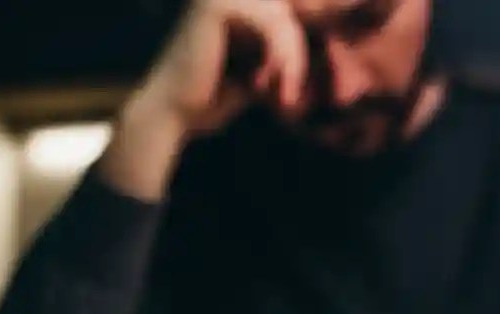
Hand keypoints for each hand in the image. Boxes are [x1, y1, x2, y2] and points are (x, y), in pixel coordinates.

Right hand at [99, 0, 308, 199]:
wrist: (172, 116)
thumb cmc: (213, 99)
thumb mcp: (260, 71)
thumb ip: (282, 54)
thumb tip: (327, 45)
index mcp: (234, 4)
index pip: (288, 16)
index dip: (299, 51)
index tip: (294, 90)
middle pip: (290, 15)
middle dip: (297, 58)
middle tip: (290, 98)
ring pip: (284, 21)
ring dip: (291, 62)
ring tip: (284, 97)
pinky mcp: (217, 6)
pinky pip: (271, 26)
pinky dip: (279, 58)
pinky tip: (265, 87)